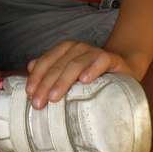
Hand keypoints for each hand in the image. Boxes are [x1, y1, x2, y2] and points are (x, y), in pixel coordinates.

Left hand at [25, 39, 145, 110]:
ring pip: (75, 64)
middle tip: (38, 104)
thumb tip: (29, 67)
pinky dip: (92, 69)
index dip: (36, 77)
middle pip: (58, 65)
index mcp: (65, 50)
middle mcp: (78, 48)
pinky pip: (100, 61)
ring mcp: (94, 52)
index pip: (46, 61)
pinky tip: (84, 81)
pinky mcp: (112, 59)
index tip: (29, 93)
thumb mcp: (70, 75)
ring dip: (63, 80)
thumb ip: (51, 69)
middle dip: (46, 84)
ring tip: (55, 97)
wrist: (123, 70)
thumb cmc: (92, 76)